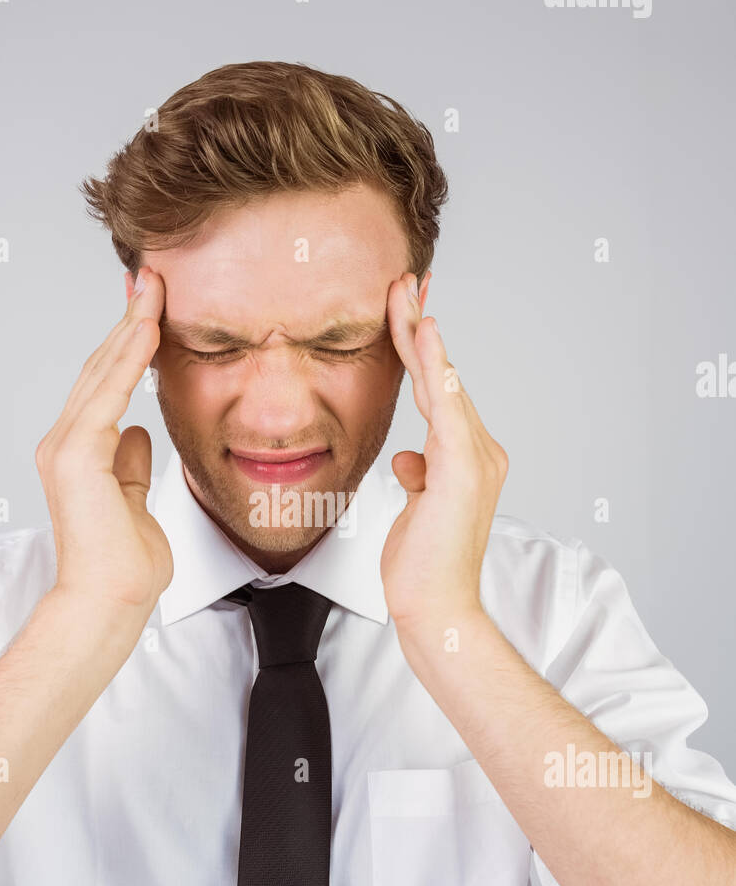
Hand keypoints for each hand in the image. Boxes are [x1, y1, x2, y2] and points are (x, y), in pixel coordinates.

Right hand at [35, 265, 171, 619]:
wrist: (111, 598)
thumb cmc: (123, 563)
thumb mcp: (134, 499)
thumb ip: (131, 465)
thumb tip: (140, 435)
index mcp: (77, 452)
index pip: (106, 384)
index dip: (128, 343)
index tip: (150, 307)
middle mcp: (64, 442)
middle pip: (101, 367)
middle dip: (128, 319)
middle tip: (150, 276)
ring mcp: (66, 446)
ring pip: (103, 371)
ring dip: (131, 325)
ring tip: (153, 285)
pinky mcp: (77, 454)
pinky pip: (110, 393)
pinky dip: (130, 358)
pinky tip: (149, 327)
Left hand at [380, 272, 507, 631]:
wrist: (436, 606)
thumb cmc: (423, 565)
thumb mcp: (414, 509)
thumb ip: (418, 475)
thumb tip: (407, 458)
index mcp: (467, 457)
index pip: (439, 391)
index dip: (422, 349)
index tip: (406, 309)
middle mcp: (480, 450)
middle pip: (443, 376)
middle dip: (420, 326)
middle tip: (405, 280)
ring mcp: (475, 457)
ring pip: (444, 381)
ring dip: (421, 334)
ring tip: (405, 292)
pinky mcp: (463, 467)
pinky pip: (446, 404)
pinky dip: (435, 365)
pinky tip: (424, 332)